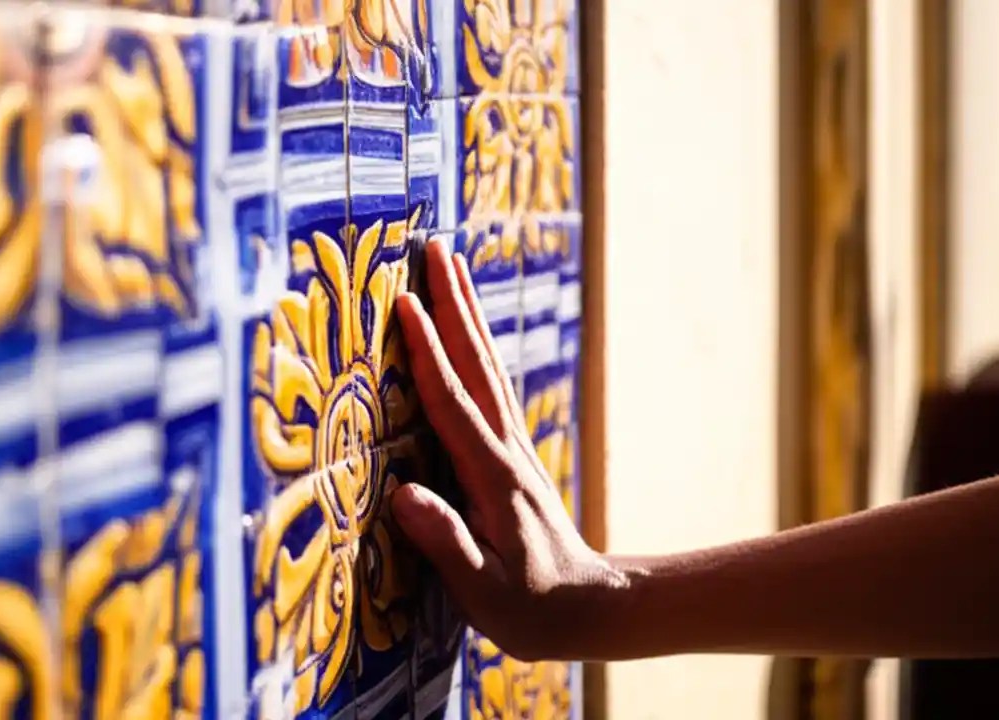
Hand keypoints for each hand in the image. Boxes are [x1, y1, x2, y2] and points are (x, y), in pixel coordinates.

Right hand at [391, 238, 627, 661]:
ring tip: (451, 267)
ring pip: (487, 366)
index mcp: (493, 477)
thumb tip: (403, 495)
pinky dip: (475, 348)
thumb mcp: (484, 591)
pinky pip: (490, 386)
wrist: (595, 608)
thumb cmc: (534, 608)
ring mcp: (514, 447)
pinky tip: (466, 333)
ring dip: (467, 314)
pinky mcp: (514, 454)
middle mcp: (506, 450)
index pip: (452, 403)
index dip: (426, 353)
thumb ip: (446, 543)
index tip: (405, 303)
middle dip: (454, 304)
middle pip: (476, 364)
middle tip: (435, 248)